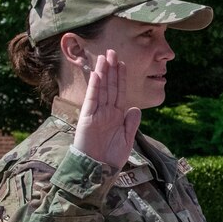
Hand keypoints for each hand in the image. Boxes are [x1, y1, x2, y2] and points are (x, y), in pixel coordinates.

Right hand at [73, 51, 140, 172]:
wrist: (98, 170)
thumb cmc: (111, 157)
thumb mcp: (127, 139)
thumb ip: (131, 123)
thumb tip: (136, 107)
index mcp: (116, 115)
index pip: (119, 92)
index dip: (121, 77)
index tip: (123, 63)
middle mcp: (106, 111)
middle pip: (110, 86)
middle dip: (111, 69)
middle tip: (112, 51)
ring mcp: (96, 113)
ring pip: (101, 89)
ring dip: (103, 73)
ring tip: (104, 57)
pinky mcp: (87, 118)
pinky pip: (91, 99)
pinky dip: (94, 87)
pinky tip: (96, 74)